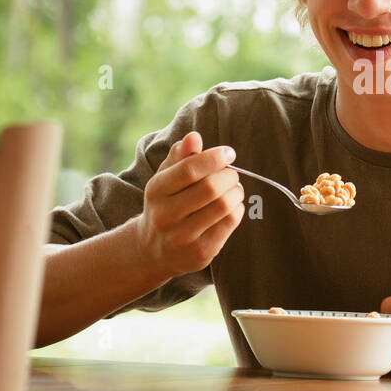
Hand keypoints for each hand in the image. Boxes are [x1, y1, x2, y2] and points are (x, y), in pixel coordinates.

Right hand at [136, 131, 244, 280]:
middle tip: (232, 174)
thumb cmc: (166, 204)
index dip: (214, 158)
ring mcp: (182, 237)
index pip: (189, 170)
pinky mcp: (200, 252)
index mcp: (156, 191)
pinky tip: (232, 206)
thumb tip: (194, 137)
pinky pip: (229, 223)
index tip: (229, 153)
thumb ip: (180, 156)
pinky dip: (237, 209)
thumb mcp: (166, 178)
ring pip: (223, 206)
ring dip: (236, 192)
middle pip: (210, 188)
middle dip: (229, 176)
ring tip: (234, 189)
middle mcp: (165, 215)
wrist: (153, 250)